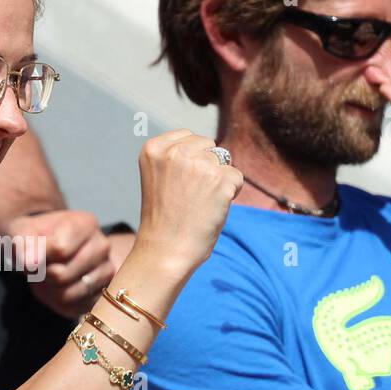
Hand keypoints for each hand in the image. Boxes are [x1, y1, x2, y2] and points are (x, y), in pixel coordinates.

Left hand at [7, 209, 112, 318]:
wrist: (46, 252)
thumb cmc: (34, 240)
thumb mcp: (21, 235)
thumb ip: (23, 245)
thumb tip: (30, 262)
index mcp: (86, 224)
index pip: (59, 249)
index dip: (39, 257)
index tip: (33, 253)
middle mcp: (102, 246)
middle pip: (62, 275)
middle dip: (44, 274)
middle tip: (42, 266)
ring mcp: (106, 271)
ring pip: (68, 294)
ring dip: (50, 289)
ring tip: (50, 276)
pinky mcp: (104, 294)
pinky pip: (74, 308)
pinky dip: (60, 302)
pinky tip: (59, 288)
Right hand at [130, 129, 242, 275]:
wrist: (165, 251)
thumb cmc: (163, 219)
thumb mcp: (159, 177)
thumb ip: (178, 157)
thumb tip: (216, 150)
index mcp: (153, 148)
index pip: (189, 137)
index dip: (190, 161)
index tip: (176, 185)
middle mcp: (175, 152)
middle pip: (209, 147)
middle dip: (206, 168)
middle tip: (189, 197)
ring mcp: (198, 164)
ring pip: (224, 162)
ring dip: (218, 181)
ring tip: (199, 203)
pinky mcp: (220, 180)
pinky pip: (237, 178)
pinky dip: (230, 194)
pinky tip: (211, 209)